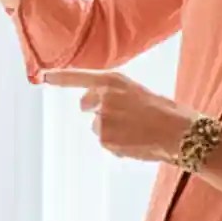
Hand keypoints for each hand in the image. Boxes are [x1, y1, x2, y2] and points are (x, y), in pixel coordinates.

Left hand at [42, 70, 200, 163]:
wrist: (179, 133)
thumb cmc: (163, 110)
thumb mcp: (136, 90)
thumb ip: (112, 92)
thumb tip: (91, 104)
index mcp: (113, 80)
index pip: (78, 77)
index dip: (58, 77)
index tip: (42, 76)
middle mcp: (103, 96)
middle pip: (86, 105)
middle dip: (98, 111)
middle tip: (126, 116)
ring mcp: (102, 118)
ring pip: (97, 126)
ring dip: (111, 130)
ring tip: (136, 130)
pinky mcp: (105, 139)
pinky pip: (105, 142)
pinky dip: (117, 144)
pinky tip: (135, 141)